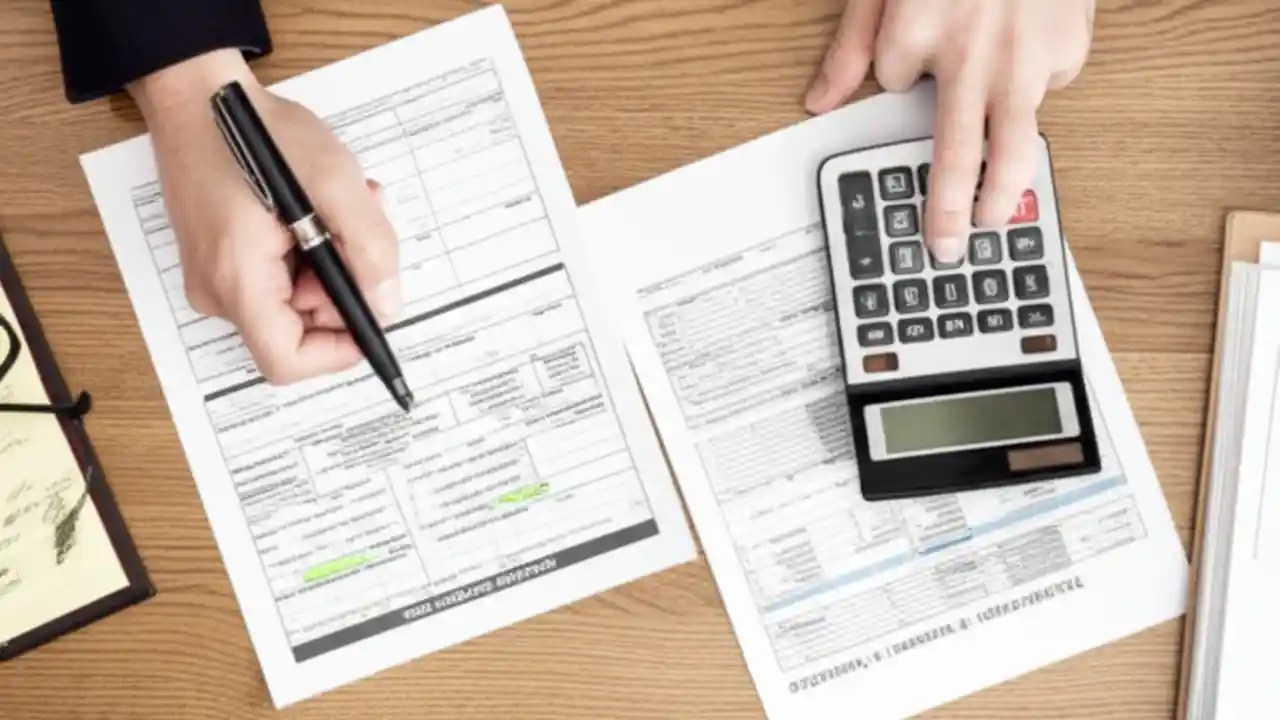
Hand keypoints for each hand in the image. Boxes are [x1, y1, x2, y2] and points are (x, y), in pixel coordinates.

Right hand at [128, 50, 399, 384]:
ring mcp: (218, 279)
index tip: (370, 313)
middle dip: (344, 286)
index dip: (338, 350)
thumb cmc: (257, 131)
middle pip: (299, 328)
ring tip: (344, 206)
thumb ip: (370, 248)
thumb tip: (386, 303)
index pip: (286, 360)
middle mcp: (218, 291)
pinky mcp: (224, 263)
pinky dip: (312, 250)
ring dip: (334, 261)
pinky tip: (320, 207)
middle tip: (362, 230)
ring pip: (297, 300)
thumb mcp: (335, 182)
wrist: (199, 96)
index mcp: (237, 279)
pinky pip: (281, 278)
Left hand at [805, 0, 1094, 261]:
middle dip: (948, 209)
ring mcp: (1025, 56)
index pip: (893, 84)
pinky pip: (1050, 85)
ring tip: (994, 218)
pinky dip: (1039, 85)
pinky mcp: (1069, 48)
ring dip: (1004, 191)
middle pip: (956, 154)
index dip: (901, 75)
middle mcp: (972, 53)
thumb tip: (817, 100)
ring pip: (1014, 143)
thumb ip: (852, 42)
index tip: (908, 72)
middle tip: (944, 246)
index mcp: (918, 29)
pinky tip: (1032, 60)